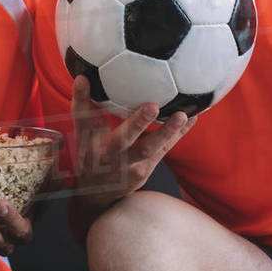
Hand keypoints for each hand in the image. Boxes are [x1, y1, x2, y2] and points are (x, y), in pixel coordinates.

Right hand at [70, 75, 193, 212]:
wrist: (95, 193)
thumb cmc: (87, 154)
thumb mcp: (80, 132)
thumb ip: (81, 105)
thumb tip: (81, 77)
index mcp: (103, 150)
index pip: (120, 136)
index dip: (136, 122)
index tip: (152, 106)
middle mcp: (121, 162)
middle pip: (145, 147)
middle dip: (161, 131)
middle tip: (176, 113)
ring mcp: (137, 168)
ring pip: (158, 150)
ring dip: (174, 132)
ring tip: (188, 114)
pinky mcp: (147, 169)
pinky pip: (164, 150)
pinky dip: (177, 134)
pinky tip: (191, 118)